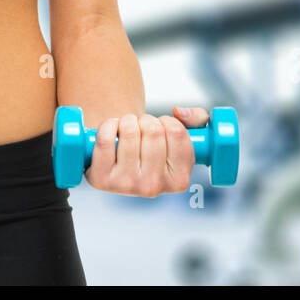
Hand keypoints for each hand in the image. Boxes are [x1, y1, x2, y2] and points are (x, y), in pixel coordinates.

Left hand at [83, 107, 208, 196]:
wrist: (121, 161)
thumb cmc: (154, 147)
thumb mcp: (185, 136)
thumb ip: (197, 118)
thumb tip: (180, 112)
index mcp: (178, 180)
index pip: (176, 133)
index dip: (167, 121)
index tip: (162, 126)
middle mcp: (153, 187)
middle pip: (153, 130)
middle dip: (146, 120)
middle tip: (143, 128)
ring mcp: (126, 185)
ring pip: (129, 130)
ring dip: (128, 121)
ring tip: (128, 130)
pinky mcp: (102, 179)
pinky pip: (105, 137)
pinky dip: (108, 125)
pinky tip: (113, 133)